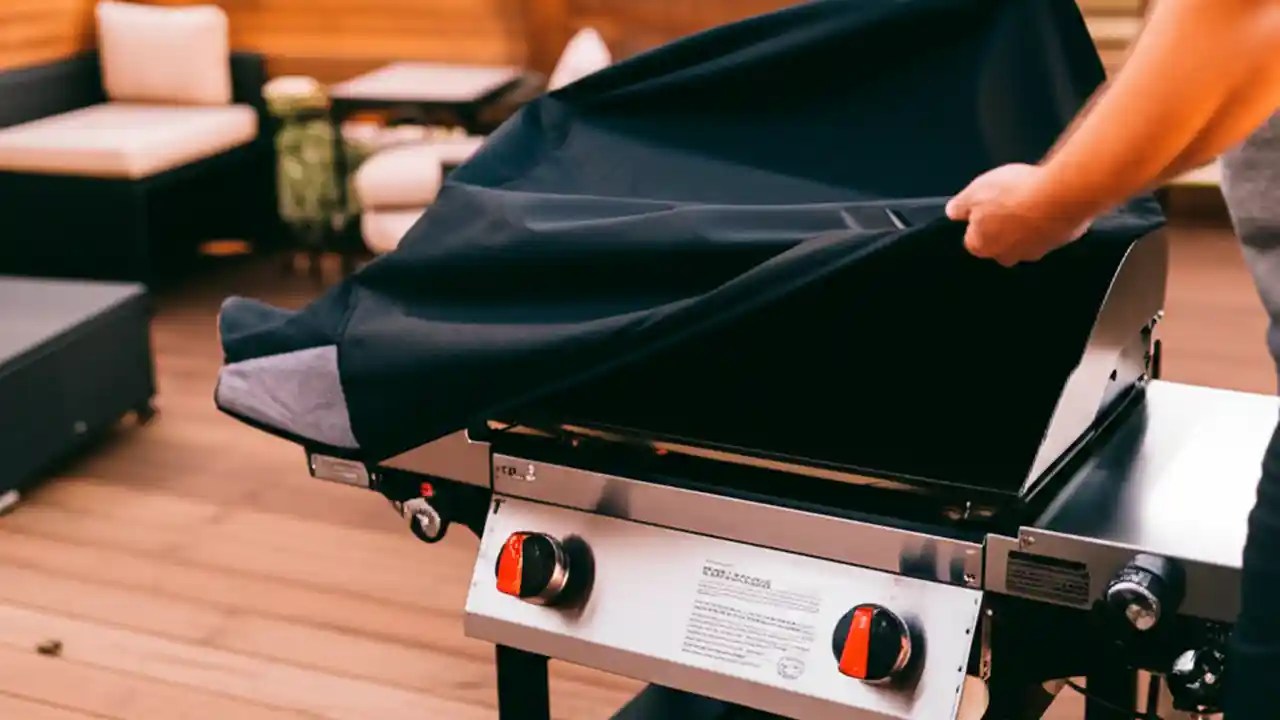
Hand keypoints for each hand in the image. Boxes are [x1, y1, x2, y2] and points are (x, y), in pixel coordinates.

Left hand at [945, 163, 1093, 266]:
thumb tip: (953, 211)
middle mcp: (1007, 255)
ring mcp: (1035, 251)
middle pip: (1000, 241)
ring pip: (1026, 237)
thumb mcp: (974, 192)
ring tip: (1031, 197)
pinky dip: (1048, 218)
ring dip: (1027, 221)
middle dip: (1003, 223)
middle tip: (1009, 199)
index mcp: (982, 246)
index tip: (984, 206)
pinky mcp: (1059, 242)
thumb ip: (960, 206)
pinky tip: (1049, 200)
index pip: (973, 238)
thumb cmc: (1015, 195)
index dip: (978, 220)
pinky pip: (1049, 230)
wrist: (1059, 196)